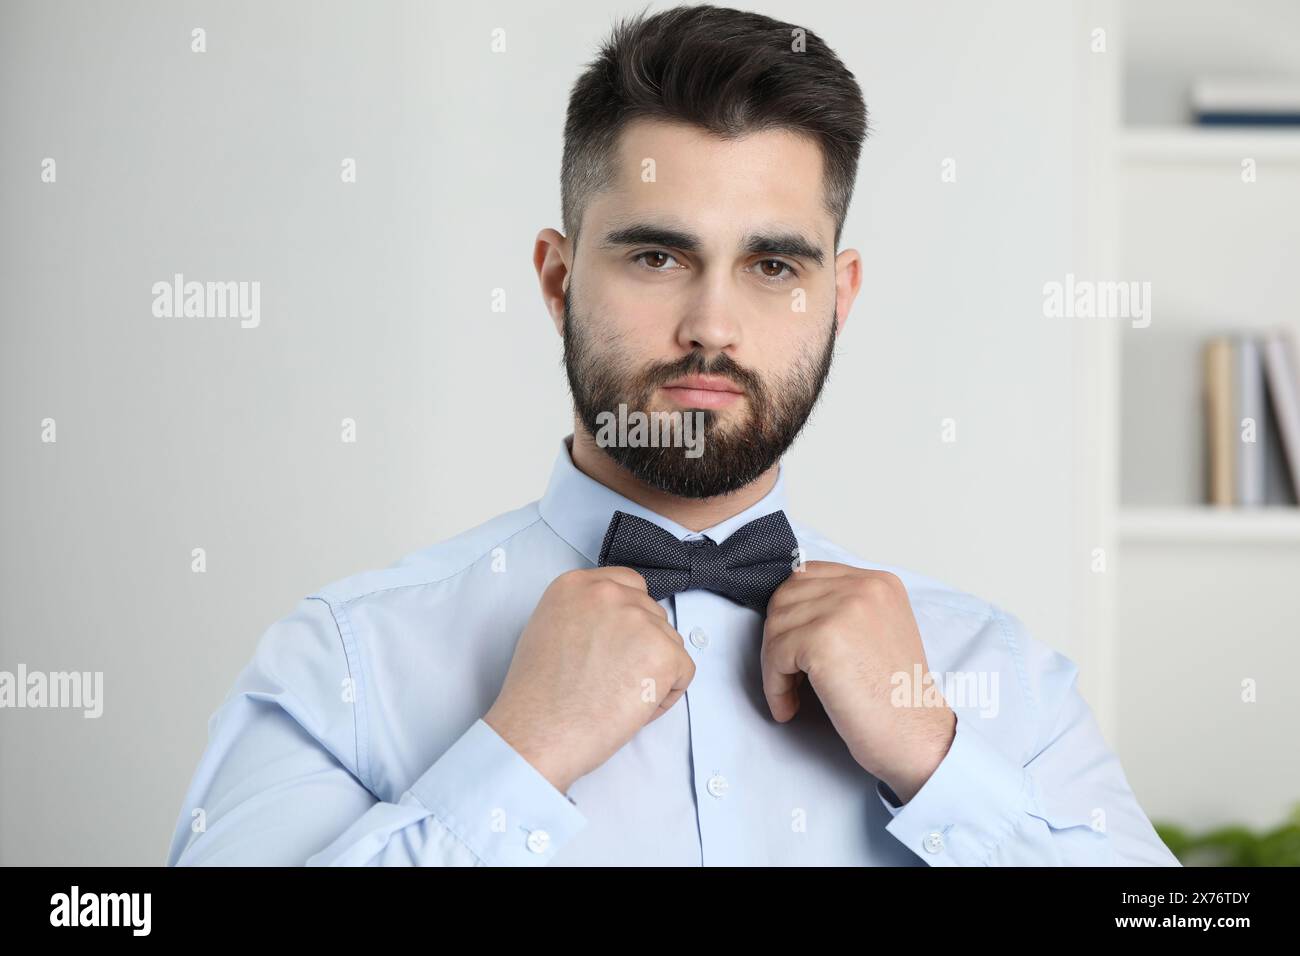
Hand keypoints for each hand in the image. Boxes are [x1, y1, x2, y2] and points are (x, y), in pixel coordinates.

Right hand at [484, 567, 695, 793]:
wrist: (537, 732)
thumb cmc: (538, 695)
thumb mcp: (549, 629)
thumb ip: (585, 614)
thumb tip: (616, 625)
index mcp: (577, 584)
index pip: (629, 585)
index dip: (629, 619)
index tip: (618, 645)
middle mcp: (610, 593)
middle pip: (652, 614)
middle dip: (642, 647)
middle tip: (612, 680)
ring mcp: (639, 620)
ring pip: (670, 642)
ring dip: (654, 671)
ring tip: (617, 697)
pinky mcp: (663, 652)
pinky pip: (684, 671)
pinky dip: (665, 695)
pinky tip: (631, 707)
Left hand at [761, 561, 955, 803]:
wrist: (917, 738)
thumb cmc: (896, 698)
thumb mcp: (879, 632)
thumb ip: (844, 611)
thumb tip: (791, 610)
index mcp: (878, 582)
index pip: (809, 575)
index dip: (792, 611)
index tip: (792, 645)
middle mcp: (863, 587)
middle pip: (787, 597)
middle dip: (779, 637)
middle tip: (787, 673)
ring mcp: (843, 610)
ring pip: (776, 625)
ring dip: (775, 664)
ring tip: (791, 694)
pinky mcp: (822, 640)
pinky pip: (775, 655)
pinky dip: (774, 685)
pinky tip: (789, 706)